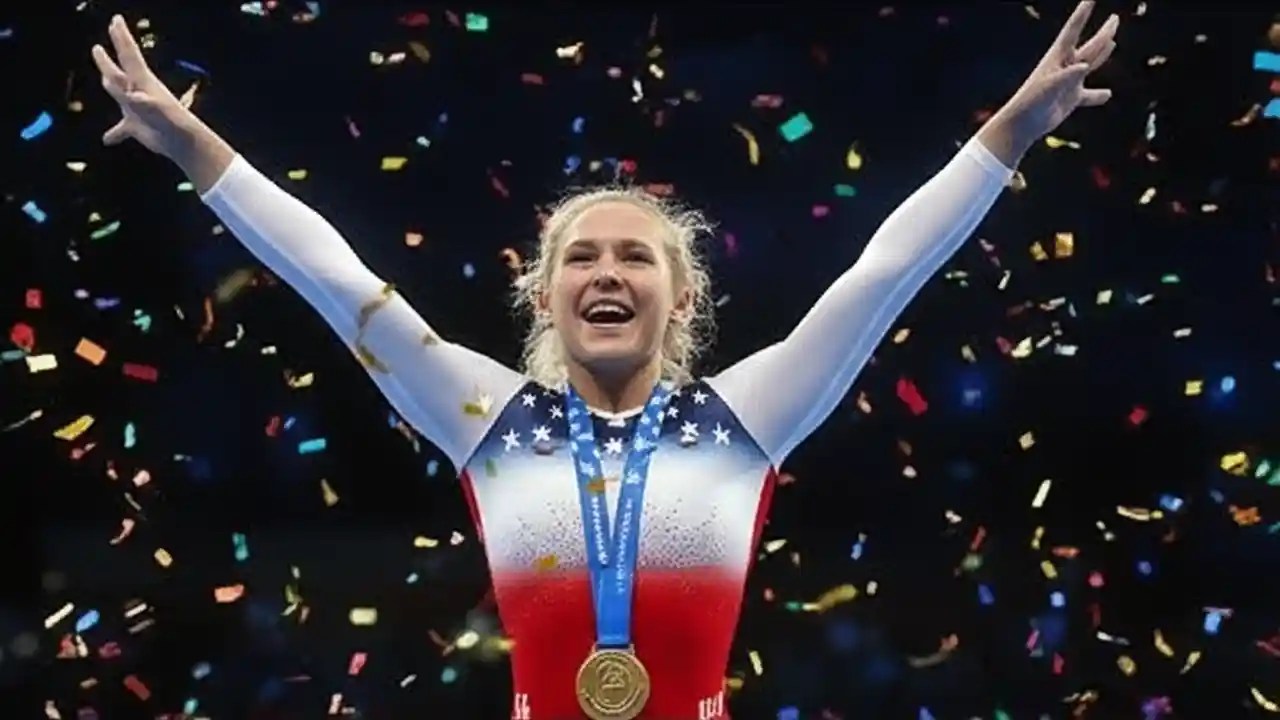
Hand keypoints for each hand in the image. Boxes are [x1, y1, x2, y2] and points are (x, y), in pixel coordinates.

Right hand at [92, 14, 193, 155]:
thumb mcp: (162, 113)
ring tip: (105, 79)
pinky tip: (107, 140)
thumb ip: (148, 104)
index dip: (122, 37)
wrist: (186, 144)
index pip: (129, 55)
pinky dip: (114, 134)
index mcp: (144, 84)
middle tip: (97, 48)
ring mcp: (137, 110)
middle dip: (107, 60)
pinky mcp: (137, 128)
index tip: (116, 20)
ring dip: (111, 85)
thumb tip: (135, 98)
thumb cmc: (177, 127)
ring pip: (118, 94)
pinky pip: (121, 130)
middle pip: (119, 72)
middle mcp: (138, 93)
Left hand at [997, 1, 1118, 142]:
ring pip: (1091, 64)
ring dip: (1102, 54)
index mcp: (1057, 58)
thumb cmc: (1030, 103)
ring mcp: (1069, 83)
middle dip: (1103, 33)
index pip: (1072, 30)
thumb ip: (1066, 75)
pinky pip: (1088, 96)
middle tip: (1115, 19)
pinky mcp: (1070, 100)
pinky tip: (1107, 95)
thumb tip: (1083, 67)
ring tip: (1112, 43)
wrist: (1021, 125)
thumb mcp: (1048, 87)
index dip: (1082, 13)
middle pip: (1089, 46)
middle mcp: (1065, 67)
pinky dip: (1098, 96)